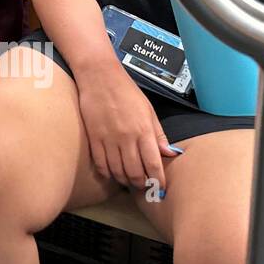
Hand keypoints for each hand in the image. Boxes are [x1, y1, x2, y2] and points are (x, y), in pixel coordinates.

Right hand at [75, 62, 179, 191]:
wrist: (99, 76)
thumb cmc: (126, 91)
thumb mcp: (148, 110)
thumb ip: (158, 134)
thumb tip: (169, 154)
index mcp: (144, 130)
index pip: (153, 164)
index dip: (157, 180)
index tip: (160, 188)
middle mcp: (127, 137)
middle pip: (135, 172)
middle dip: (141, 184)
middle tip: (143, 187)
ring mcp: (109, 138)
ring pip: (117, 170)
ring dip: (124, 180)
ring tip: (129, 181)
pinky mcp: (94, 137)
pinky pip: (100, 163)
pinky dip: (107, 172)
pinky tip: (111, 173)